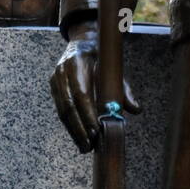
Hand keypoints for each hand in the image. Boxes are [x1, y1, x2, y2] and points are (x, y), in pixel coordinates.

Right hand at [49, 18, 140, 153]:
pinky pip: (60, 109)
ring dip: (73, 130)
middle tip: (88, 145)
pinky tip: (78, 136)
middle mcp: (62, 70)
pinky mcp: (53, 86)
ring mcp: (55, 79)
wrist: (82, 42)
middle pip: (68, 105)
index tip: (95, 130)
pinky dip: (69, 125)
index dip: (87, 114)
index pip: (81, 93)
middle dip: (79, 128)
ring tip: (84, 146)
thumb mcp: (115, 69)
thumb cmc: (101, 57)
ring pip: (62, 110)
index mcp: (78, 62)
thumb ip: (124, 89)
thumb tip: (136, 109)